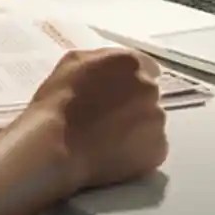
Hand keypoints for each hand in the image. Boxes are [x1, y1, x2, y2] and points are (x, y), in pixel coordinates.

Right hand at [28, 47, 168, 192]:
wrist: (56, 145)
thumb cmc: (58, 103)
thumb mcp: (73, 63)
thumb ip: (102, 59)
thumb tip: (114, 67)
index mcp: (131, 63)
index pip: (146, 67)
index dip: (129, 81)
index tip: (116, 93)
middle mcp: (150, 88)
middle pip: (148, 95)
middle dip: (133, 104)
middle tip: (108, 118)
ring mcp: (156, 119)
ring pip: (151, 122)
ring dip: (137, 128)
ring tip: (109, 140)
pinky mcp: (157, 148)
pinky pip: (151, 148)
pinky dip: (138, 152)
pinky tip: (115, 154)